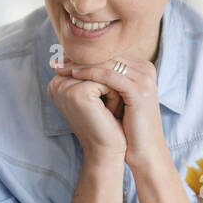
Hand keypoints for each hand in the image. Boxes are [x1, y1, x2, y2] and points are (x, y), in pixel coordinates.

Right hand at [47, 58, 126, 158]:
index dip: (106, 76)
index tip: (106, 100)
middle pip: (95, 65)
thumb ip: (94, 72)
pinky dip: (114, 95)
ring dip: (114, 88)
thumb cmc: (105, 123)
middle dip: (110, 81)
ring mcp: (65, 87)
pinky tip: (110, 113)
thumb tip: (106, 50)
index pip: (89, 64)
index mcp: (57, 82)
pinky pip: (106, 80)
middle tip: (112, 105)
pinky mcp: (77, 92)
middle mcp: (56, 83)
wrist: (107, 150)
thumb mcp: (97, 94)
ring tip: (112, 109)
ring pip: (102, 71)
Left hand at [60, 56, 168, 173]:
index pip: (108, 53)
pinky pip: (109, 76)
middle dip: (80, 58)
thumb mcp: (113, 98)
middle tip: (57, 59)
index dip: (84, 56)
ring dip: (82, 64)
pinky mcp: (139, 90)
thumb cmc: (125, 126)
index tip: (61, 59)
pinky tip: (73, 76)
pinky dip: (90, 74)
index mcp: (141, 67)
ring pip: (107, 63)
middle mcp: (145, 68)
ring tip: (62, 68)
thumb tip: (72, 67)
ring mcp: (144, 78)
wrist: (143, 149)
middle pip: (108, 55)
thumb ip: (101, 80)